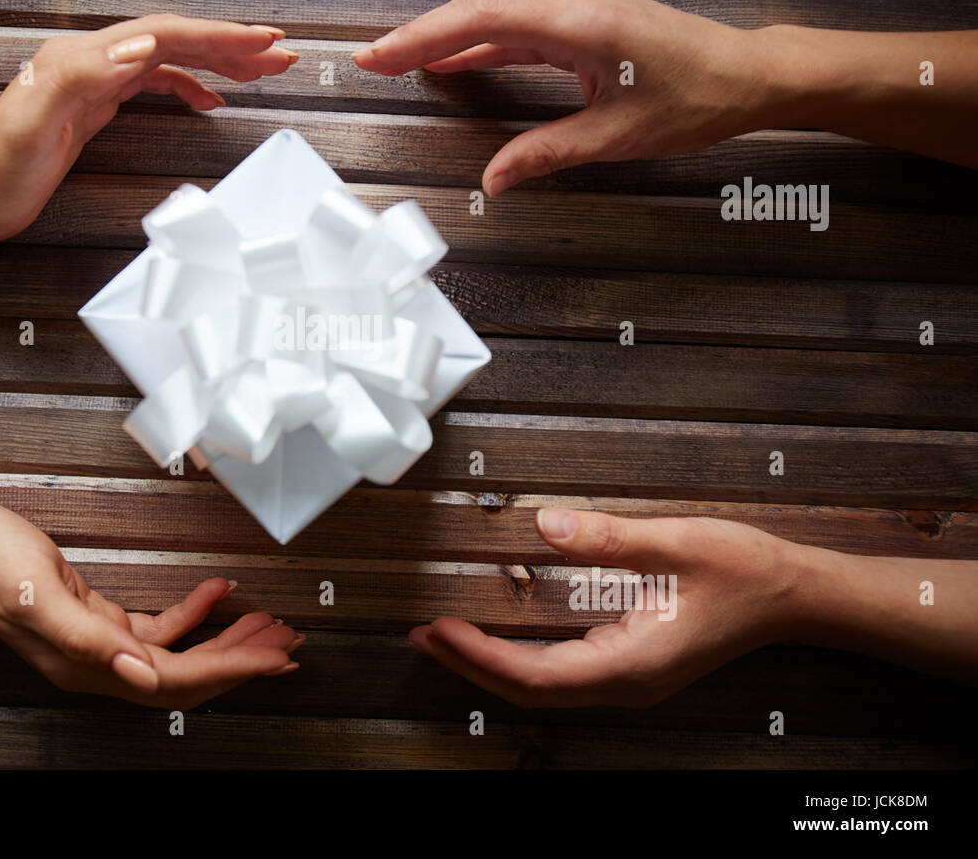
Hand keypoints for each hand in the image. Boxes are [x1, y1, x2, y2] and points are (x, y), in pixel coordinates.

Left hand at [0, 14, 297, 239]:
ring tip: (260, 72)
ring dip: (217, 62)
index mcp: (84, 58)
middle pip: (175, 40)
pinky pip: (153, 84)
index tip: (264, 44)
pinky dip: (188, 86)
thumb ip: (83, 76)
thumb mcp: (35, 121)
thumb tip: (141, 47)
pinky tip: (208, 100)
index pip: (166, 35)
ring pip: (169, 59)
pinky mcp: (94, 106)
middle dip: (231, 45)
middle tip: (280, 56)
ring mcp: (94, 82)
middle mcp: (92, 61)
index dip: (219, 38)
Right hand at [0, 500, 301, 707]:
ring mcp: (98, 644)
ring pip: (179, 655)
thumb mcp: (37, 596)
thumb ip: (89, 639)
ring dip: (225, 640)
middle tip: (288, 643)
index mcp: (86, 664)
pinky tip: (216, 593)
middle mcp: (97, 662)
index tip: (274, 656)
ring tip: (267, 625)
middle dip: (242, 661)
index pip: (176, 679)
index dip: (231, 668)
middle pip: (187, 677)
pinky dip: (193, 611)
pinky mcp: (96, 620)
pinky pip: (158, 627)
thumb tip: (142, 673)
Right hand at [353, 0, 776, 194]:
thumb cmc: (697, 96)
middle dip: (420, 37)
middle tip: (373, 60)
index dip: (420, 39)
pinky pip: (518, 28)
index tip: (380, 55)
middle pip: (476, 12)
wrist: (747, 75)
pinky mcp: (583, 21)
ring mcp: (577, 9)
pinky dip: (482, 43)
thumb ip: (546, 154)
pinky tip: (457, 59)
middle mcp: (572, 3)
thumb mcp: (614, 136)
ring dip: (446, 39)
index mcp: (575, 21)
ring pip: (494, 18)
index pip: (477, 21)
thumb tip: (495, 179)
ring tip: (401, 61)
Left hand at [410, 509, 808, 707]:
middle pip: (531, 688)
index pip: (539, 674)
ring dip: (491, 663)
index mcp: (634, 662)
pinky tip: (496, 639)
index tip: (441, 630)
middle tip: (422, 635)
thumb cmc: (745, 573)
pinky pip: (561, 672)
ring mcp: (628, 677)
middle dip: (472, 664)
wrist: (791, 595)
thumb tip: (547, 525)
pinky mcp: (629, 664)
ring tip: (444, 638)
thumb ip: (610, 536)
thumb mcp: (678, 543)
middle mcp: (626, 681)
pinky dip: (519, 658)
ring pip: (544, 684)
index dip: (483, 657)